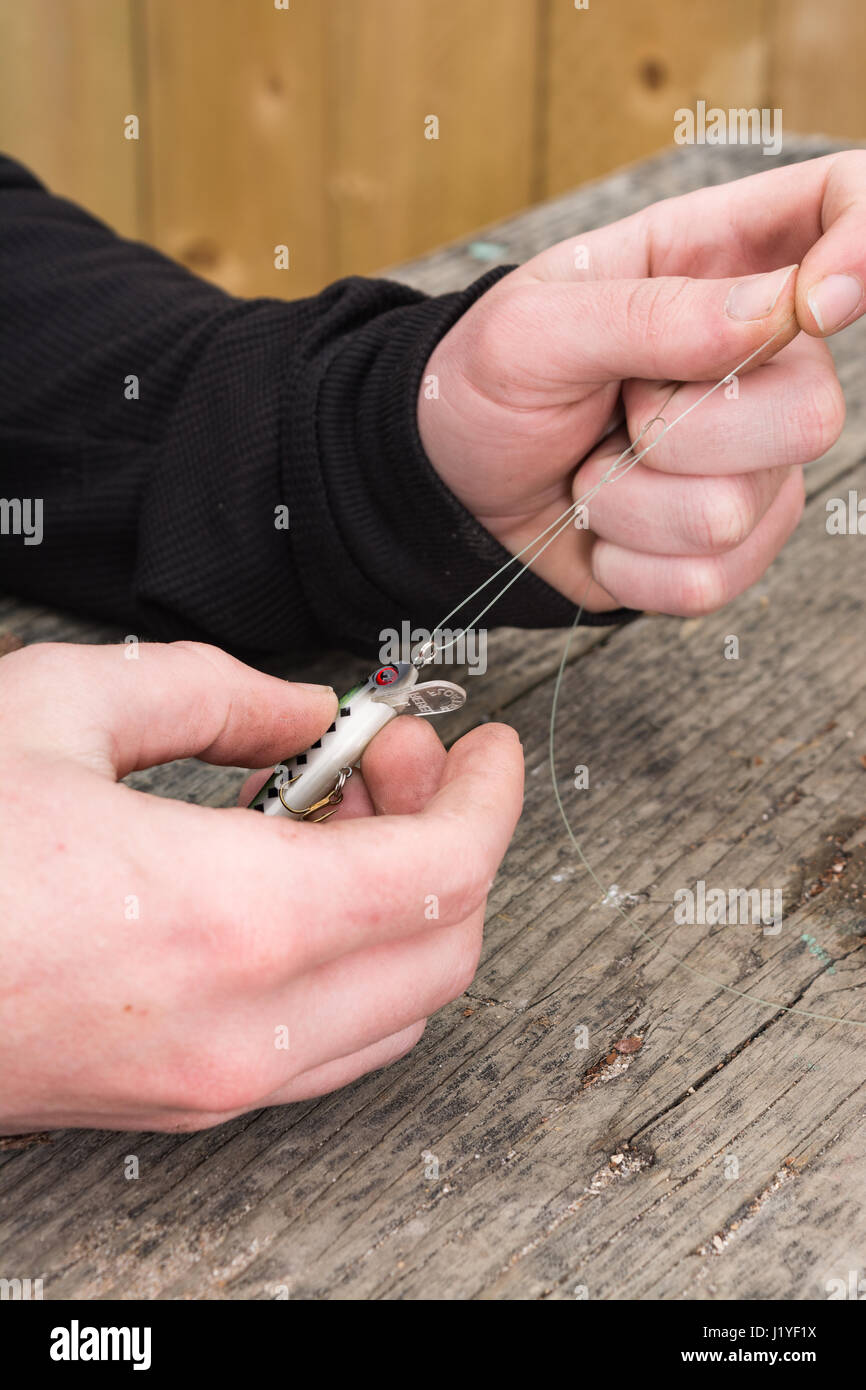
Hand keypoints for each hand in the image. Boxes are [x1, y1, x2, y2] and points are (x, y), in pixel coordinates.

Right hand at [0, 641, 521, 1131]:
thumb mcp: (62, 709)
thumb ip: (215, 693)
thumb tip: (296, 707)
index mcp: (230, 920)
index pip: (445, 868)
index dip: (487, 794)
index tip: (485, 747)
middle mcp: (242, 1027)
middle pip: (446, 945)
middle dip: (453, 838)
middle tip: (393, 763)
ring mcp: (215, 1083)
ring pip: (400, 1005)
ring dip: (406, 902)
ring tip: (335, 816)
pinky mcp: (182, 1100)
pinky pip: (331, 1043)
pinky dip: (353, 959)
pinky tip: (293, 887)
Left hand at [419, 151, 865, 614]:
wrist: (448, 488)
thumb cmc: (484, 385)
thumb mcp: (532, 329)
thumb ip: (650, 314)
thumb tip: (780, 310)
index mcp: (717, 261)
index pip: (844, 209)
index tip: (821, 301)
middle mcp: (758, 360)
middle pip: (813, 411)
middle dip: (681, 432)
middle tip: (613, 410)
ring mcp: (750, 461)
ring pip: (740, 509)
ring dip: (630, 502)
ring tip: (589, 466)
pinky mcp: (726, 546)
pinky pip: (712, 579)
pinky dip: (631, 562)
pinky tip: (600, 526)